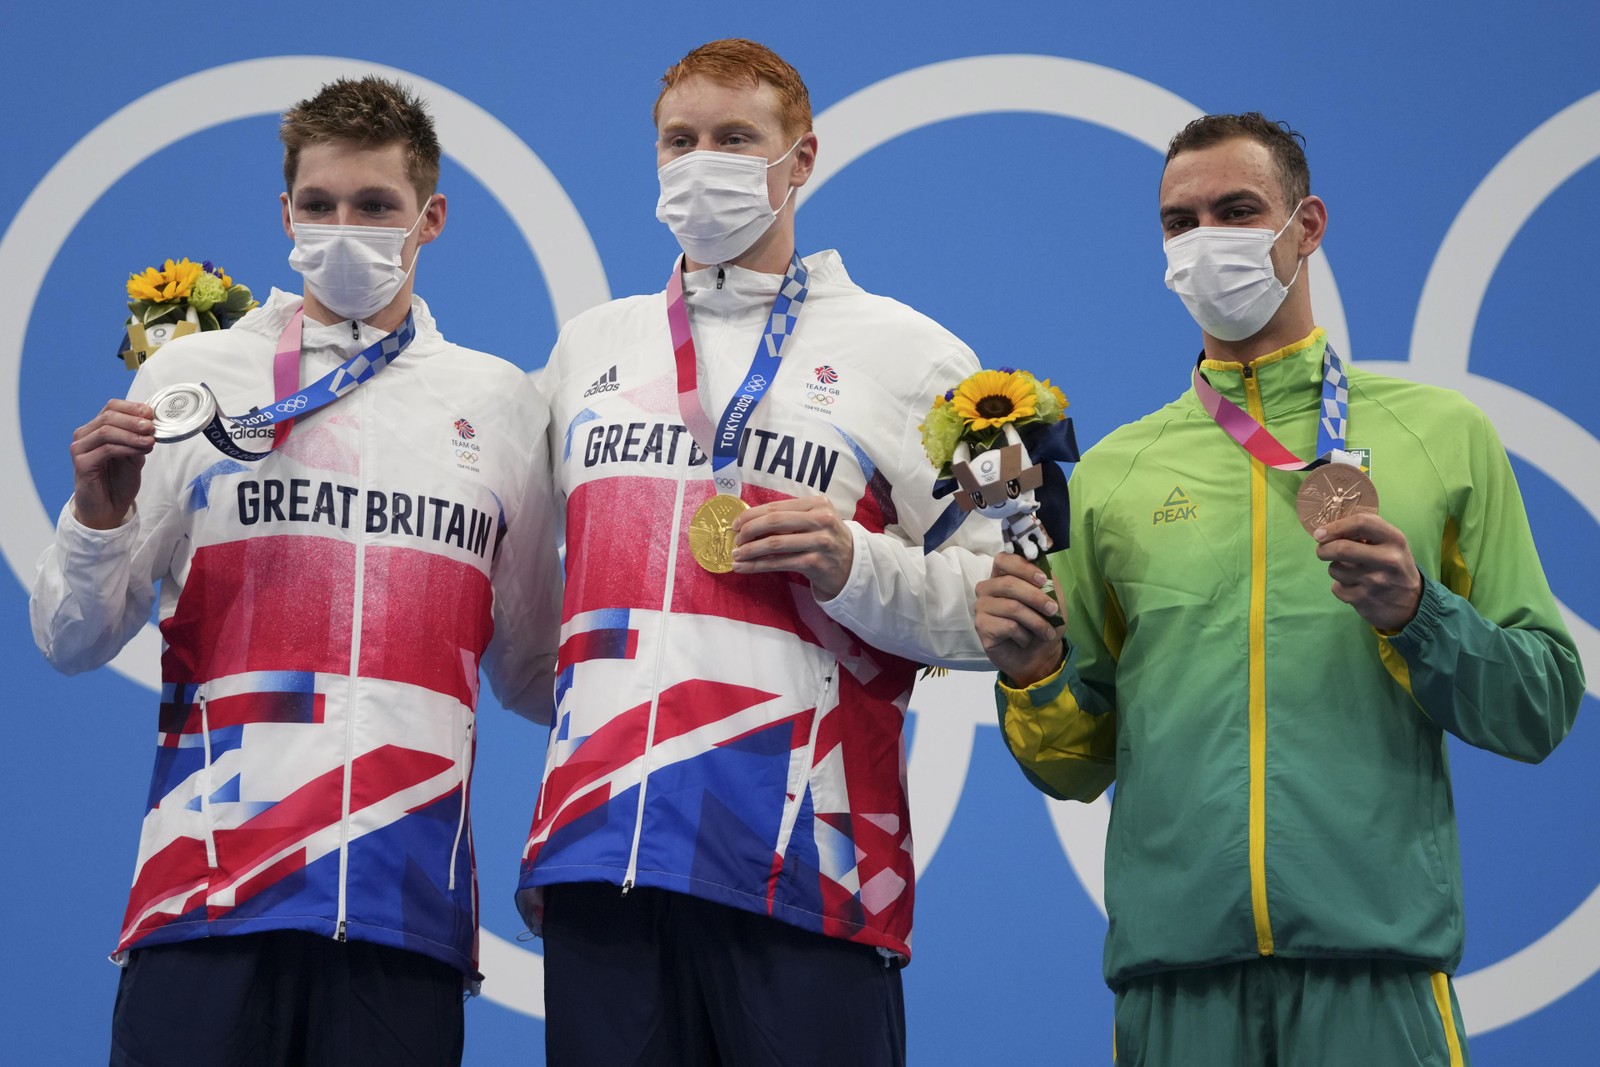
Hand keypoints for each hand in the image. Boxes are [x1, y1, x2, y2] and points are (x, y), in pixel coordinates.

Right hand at [70, 399, 154, 529]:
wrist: (108, 508)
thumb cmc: (118, 481)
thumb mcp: (134, 455)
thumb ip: (138, 439)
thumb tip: (151, 424)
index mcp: (96, 429)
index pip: (111, 407)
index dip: (132, 407)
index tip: (151, 413)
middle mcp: (84, 436)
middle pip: (108, 417)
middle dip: (134, 420)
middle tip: (152, 427)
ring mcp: (80, 449)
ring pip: (106, 431)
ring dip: (132, 435)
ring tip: (150, 441)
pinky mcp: (81, 463)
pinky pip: (106, 449)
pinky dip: (127, 448)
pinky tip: (141, 451)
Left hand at [731, 495, 853, 598]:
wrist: (852, 565)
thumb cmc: (826, 539)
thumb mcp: (815, 520)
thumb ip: (790, 517)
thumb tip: (749, 521)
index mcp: (817, 503)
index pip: (777, 507)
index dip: (752, 514)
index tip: (736, 524)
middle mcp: (821, 519)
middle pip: (774, 522)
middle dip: (749, 530)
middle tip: (735, 539)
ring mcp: (819, 541)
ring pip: (775, 544)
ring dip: (749, 550)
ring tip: (735, 555)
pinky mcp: (815, 563)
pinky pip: (779, 563)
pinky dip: (757, 566)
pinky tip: (743, 568)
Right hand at [976, 550, 1064, 686]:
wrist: (1039, 654)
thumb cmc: (1043, 621)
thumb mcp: (1053, 597)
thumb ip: (1047, 580)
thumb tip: (1043, 569)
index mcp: (1002, 575)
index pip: (1003, 560)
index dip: (1023, 567)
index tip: (1042, 579)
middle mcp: (988, 588)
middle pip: (1009, 584)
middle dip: (1036, 597)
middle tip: (1054, 611)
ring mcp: (982, 606)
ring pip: (1012, 607)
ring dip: (1036, 621)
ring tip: (1046, 632)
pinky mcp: (981, 626)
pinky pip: (1008, 626)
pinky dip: (1024, 635)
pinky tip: (1025, 640)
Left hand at [1313, 512, 1422, 631]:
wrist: (1412, 604)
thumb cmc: (1394, 566)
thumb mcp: (1391, 544)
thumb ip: (1366, 533)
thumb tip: (1327, 529)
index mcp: (1394, 540)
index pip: (1361, 522)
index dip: (1335, 525)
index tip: (1320, 532)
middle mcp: (1388, 560)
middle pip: (1342, 548)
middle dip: (1324, 549)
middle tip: (1322, 550)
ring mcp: (1376, 582)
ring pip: (1335, 569)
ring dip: (1335, 568)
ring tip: (1349, 570)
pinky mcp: (1364, 600)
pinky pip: (1336, 588)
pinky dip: (1339, 586)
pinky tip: (1354, 587)